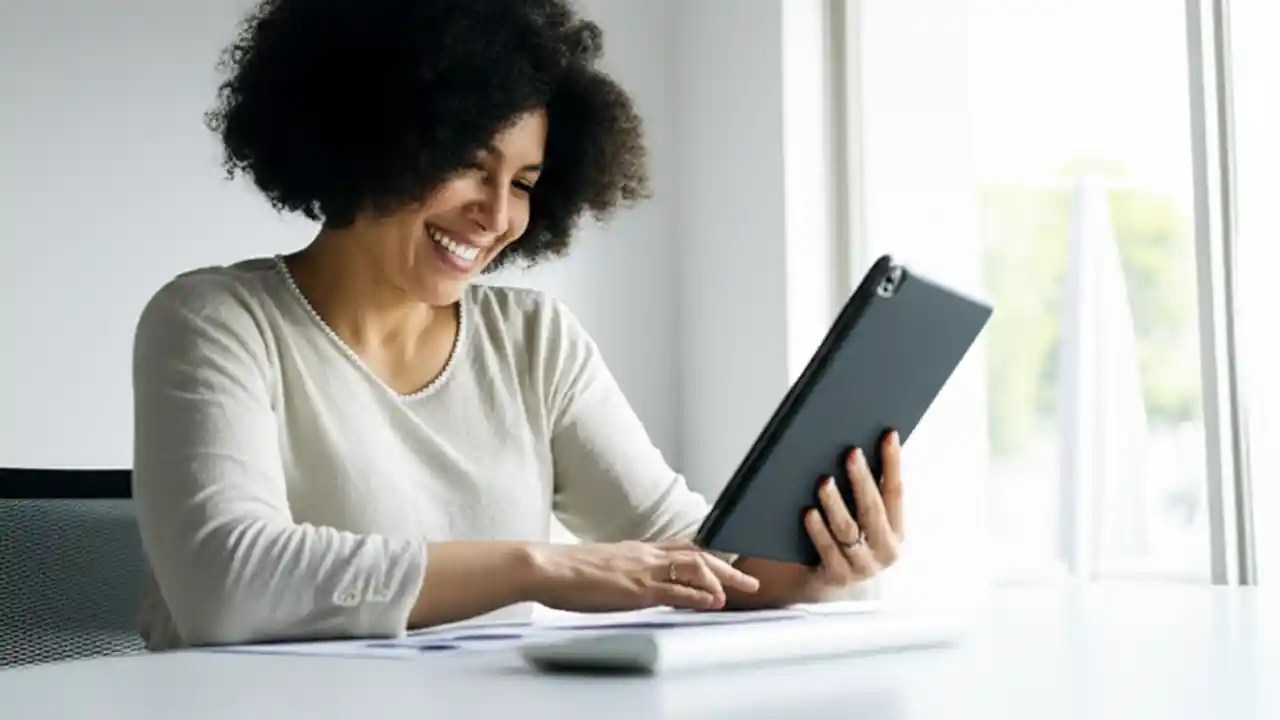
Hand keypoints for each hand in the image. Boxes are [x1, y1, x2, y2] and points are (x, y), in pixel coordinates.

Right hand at [526, 538, 759, 612]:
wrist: (547, 567)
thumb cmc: (567, 572)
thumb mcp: (605, 568)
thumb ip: (626, 573)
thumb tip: (635, 584)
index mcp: (638, 550)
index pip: (683, 546)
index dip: (709, 554)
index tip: (728, 564)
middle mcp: (646, 554)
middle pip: (698, 552)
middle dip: (727, 566)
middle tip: (750, 579)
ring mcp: (643, 569)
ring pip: (695, 565)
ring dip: (722, 577)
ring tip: (742, 590)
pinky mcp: (637, 587)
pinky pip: (676, 589)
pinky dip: (699, 594)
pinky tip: (714, 601)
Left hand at [799, 429, 904, 599]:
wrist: (820, 578)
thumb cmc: (843, 536)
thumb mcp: (860, 517)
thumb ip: (866, 491)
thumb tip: (859, 447)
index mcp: (896, 530)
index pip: (896, 491)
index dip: (893, 463)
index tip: (888, 435)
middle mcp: (885, 550)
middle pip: (872, 509)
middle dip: (862, 479)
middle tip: (851, 453)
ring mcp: (862, 567)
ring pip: (848, 530)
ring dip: (836, 504)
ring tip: (824, 482)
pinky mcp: (837, 577)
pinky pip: (828, 550)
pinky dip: (818, 530)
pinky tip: (809, 512)